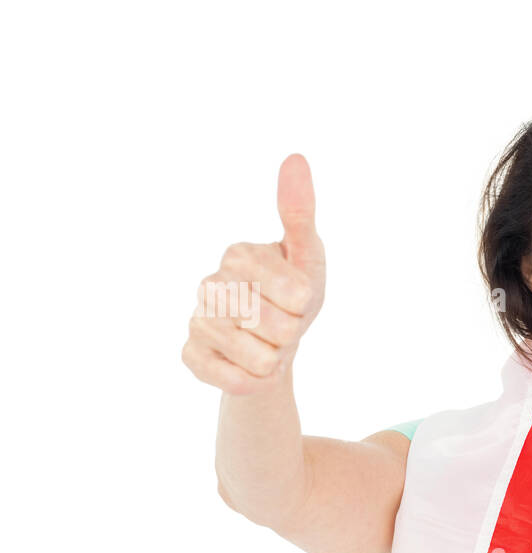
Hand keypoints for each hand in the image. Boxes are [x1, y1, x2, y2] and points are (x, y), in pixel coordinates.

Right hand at [181, 153, 326, 394]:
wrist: (272, 343)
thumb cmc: (293, 294)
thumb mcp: (308, 256)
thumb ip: (300, 212)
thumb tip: (295, 158)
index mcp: (238, 254)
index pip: (297, 293)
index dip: (305, 304)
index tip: (296, 297)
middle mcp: (209, 283)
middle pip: (280, 328)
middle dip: (293, 335)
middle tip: (281, 324)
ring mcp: (197, 320)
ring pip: (259, 359)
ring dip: (275, 359)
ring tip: (265, 343)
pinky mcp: (190, 355)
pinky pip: (232, 379)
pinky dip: (252, 380)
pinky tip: (247, 365)